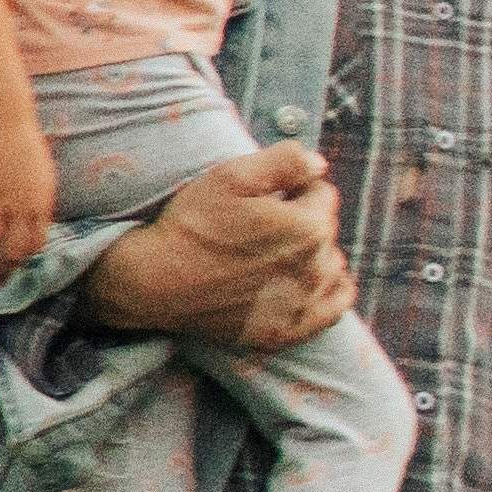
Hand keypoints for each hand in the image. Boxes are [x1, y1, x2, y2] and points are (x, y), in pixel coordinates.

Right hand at [0, 100, 60, 274]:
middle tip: (0, 283)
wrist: (3, 125)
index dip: (28, 256)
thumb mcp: (44, 176)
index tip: (22, 263)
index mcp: (41, 203)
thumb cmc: (28, 148)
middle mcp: (20, 207)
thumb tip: (37, 222)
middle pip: (13, 248)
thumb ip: (40, 201)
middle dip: (7, 268)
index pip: (36, 241)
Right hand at [83, 145, 348, 353]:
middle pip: (325, 229)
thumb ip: (286, 161)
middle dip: (302, 218)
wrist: (155, 281)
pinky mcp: (289, 330)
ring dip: (314, 254)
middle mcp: (315, 268)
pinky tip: (305, 280)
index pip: (321, 192)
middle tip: (260, 223)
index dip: (292, 187)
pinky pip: (335, 306)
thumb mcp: (232, 176)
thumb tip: (319, 164)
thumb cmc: (192, 224)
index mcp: (309, 227)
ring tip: (274, 251)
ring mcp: (304, 303)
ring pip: (332, 265)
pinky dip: (327, 290)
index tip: (264, 196)